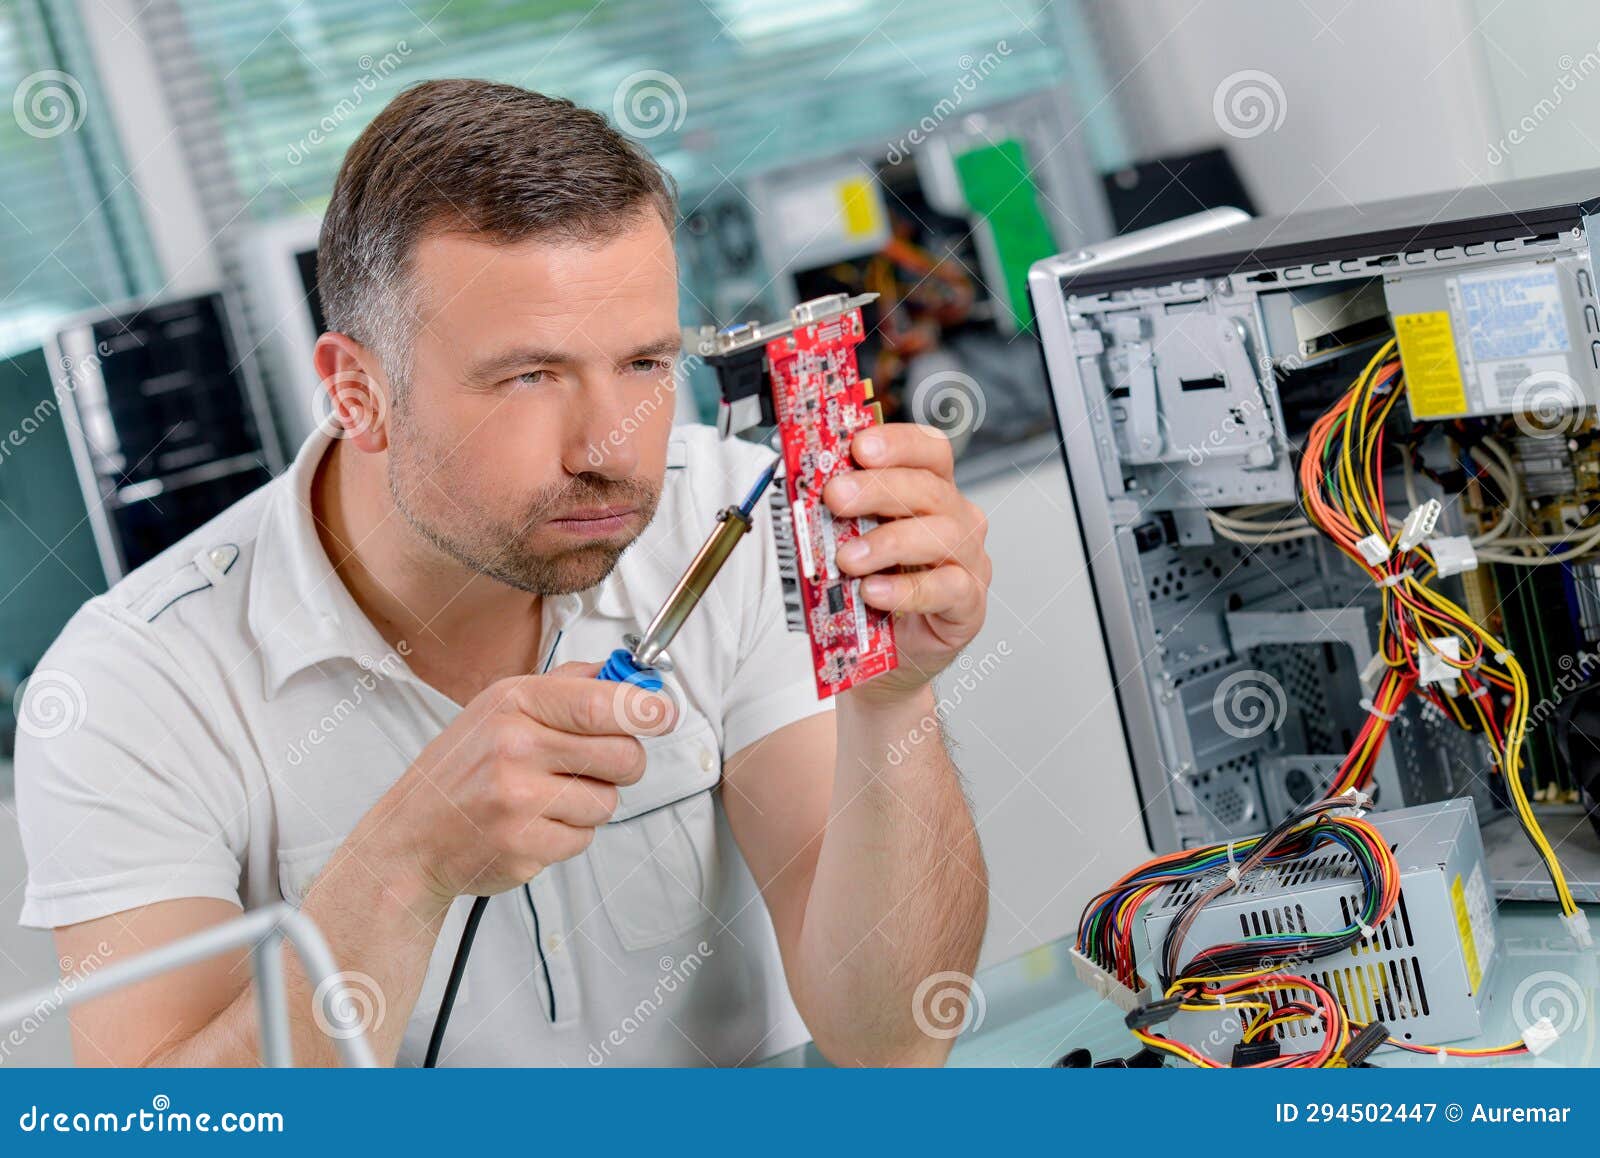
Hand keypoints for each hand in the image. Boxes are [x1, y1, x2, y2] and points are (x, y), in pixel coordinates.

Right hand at [359, 661, 675, 907]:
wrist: (411, 837)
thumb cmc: (462, 769)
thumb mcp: (501, 707)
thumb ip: (568, 686)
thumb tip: (633, 674)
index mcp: (514, 703)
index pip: (600, 702)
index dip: (646, 709)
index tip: (664, 714)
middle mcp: (514, 747)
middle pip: (623, 754)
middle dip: (624, 762)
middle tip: (597, 764)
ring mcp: (517, 800)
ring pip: (609, 800)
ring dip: (591, 802)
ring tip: (548, 797)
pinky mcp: (524, 847)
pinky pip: (585, 838)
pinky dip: (569, 834)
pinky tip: (535, 824)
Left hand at [822, 424, 990, 700]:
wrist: (886, 656)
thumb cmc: (872, 589)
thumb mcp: (852, 542)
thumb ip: (841, 515)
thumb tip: (803, 486)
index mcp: (931, 492)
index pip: (929, 451)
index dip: (897, 443)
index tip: (859, 446)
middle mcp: (957, 519)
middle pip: (929, 489)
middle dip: (878, 488)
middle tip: (836, 497)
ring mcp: (969, 561)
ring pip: (941, 535)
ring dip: (888, 542)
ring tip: (848, 559)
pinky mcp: (968, 604)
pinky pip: (946, 588)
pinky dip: (906, 589)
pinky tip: (873, 591)